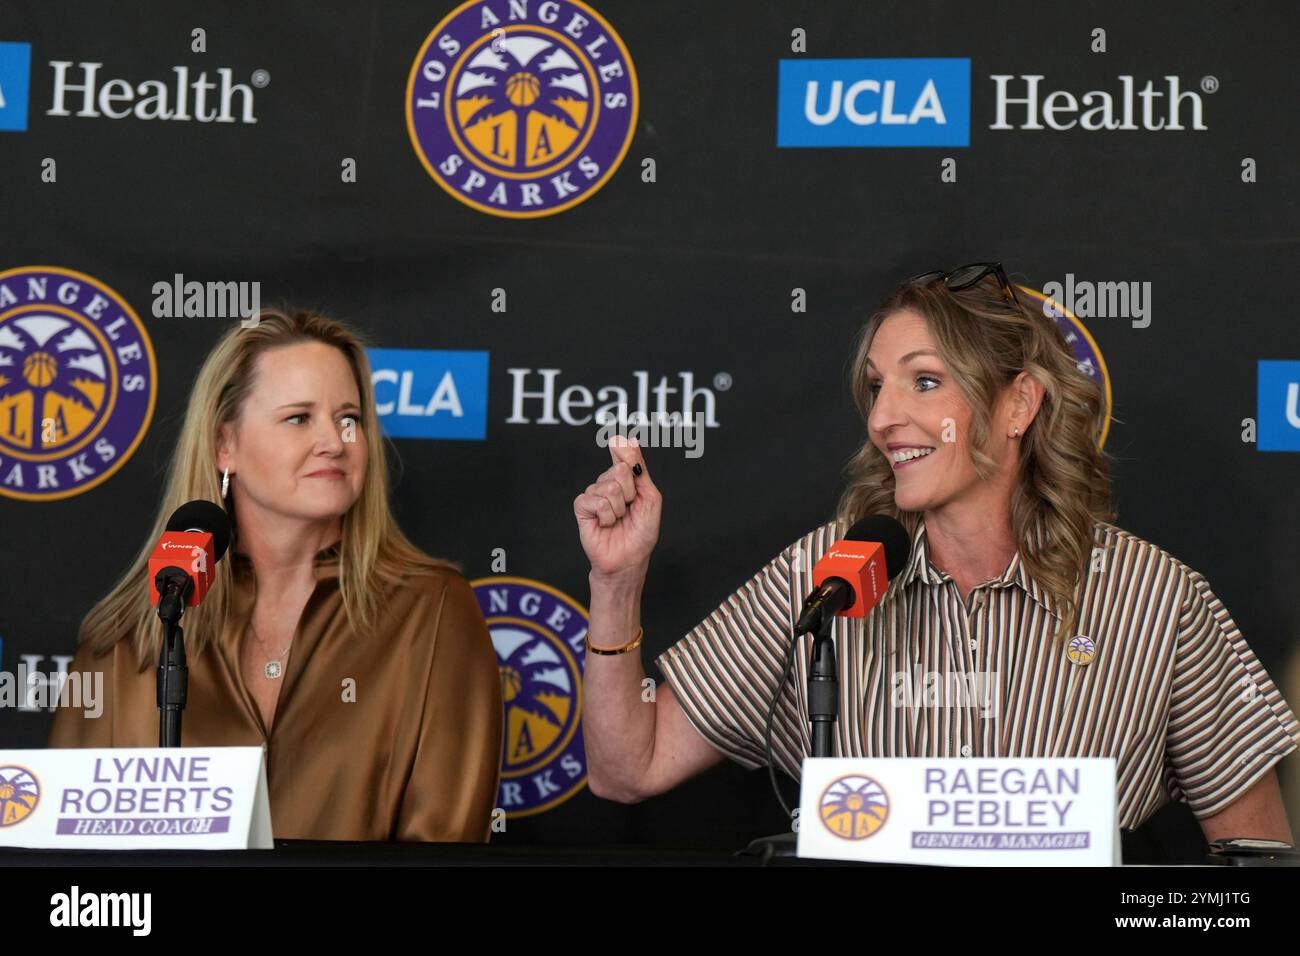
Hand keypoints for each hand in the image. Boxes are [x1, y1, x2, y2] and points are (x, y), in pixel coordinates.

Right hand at [574, 438, 660, 581]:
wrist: (629, 559)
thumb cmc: (641, 531)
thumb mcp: (649, 496)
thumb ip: (639, 468)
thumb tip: (627, 439)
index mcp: (625, 479)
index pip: (624, 455)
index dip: (627, 454)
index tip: (623, 450)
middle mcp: (607, 482)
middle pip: (620, 471)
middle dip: (631, 494)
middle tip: (630, 509)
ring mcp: (594, 494)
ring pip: (609, 487)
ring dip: (619, 509)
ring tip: (618, 520)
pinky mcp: (582, 507)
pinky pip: (596, 501)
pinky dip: (607, 515)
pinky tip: (606, 524)